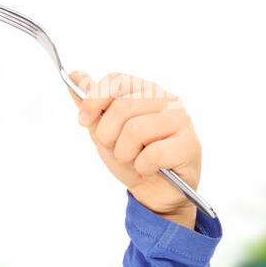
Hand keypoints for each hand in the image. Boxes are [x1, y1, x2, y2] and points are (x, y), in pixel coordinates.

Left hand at [68, 71, 200, 221]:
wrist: (155, 191)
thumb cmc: (133, 158)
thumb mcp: (105, 131)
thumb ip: (91, 105)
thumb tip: (76, 75)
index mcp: (146, 92)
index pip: (117, 79)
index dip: (94, 99)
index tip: (83, 120)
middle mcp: (167, 100)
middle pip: (122, 107)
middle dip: (107, 135)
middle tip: (114, 149)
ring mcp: (181, 120)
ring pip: (135, 130)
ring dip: (124, 153)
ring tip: (133, 159)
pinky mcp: (190, 144)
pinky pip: (152, 154)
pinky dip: (142, 167)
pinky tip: (149, 168)